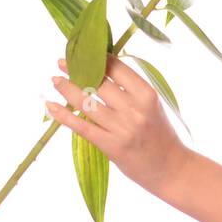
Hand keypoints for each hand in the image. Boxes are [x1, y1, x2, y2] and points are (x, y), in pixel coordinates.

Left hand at [45, 53, 190, 196]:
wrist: (171, 168)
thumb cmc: (160, 135)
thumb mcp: (153, 106)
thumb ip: (131, 90)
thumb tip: (103, 69)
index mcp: (147, 95)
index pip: (116, 69)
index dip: (96, 58)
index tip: (82, 52)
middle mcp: (134, 110)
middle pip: (98, 82)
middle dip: (76, 70)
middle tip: (61, 63)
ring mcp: (122, 128)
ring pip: (86, 102)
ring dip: (66, 89)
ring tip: (55, 80)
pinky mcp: (111, 146)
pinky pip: (82, 127)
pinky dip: (63, 115)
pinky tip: (51, 105)